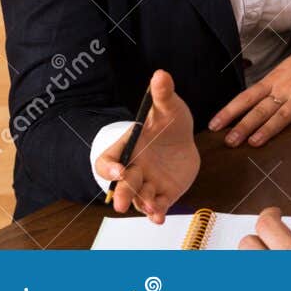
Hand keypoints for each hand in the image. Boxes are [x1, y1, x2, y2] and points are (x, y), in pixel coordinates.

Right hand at [95, 69, 199, 220]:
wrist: (182, 141)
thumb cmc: (168, 124)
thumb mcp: (168, 107)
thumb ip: (162, 94)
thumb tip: (161, 74)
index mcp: (127, 150)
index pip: (108, 162)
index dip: (110, 168)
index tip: (120, 170)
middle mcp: (133, 170)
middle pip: (123, 186)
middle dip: (122, 194)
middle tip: (121, 205)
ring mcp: (146, 184)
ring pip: (140, 198)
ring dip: (143, 205)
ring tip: (152, 208)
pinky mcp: (162, 194)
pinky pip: (157, 206)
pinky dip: (157, 212)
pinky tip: (159, 217)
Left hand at [209, 5, 290, 146]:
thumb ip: (276, 85)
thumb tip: (258, 100)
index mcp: (277, 77)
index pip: (247, 97)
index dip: (230, 112)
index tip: (214, 125)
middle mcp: (288, 85)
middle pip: (262, 108)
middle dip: (243, 126)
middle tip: (229, 141)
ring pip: (284, 112)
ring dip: (269, 128)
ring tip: (255, 142)